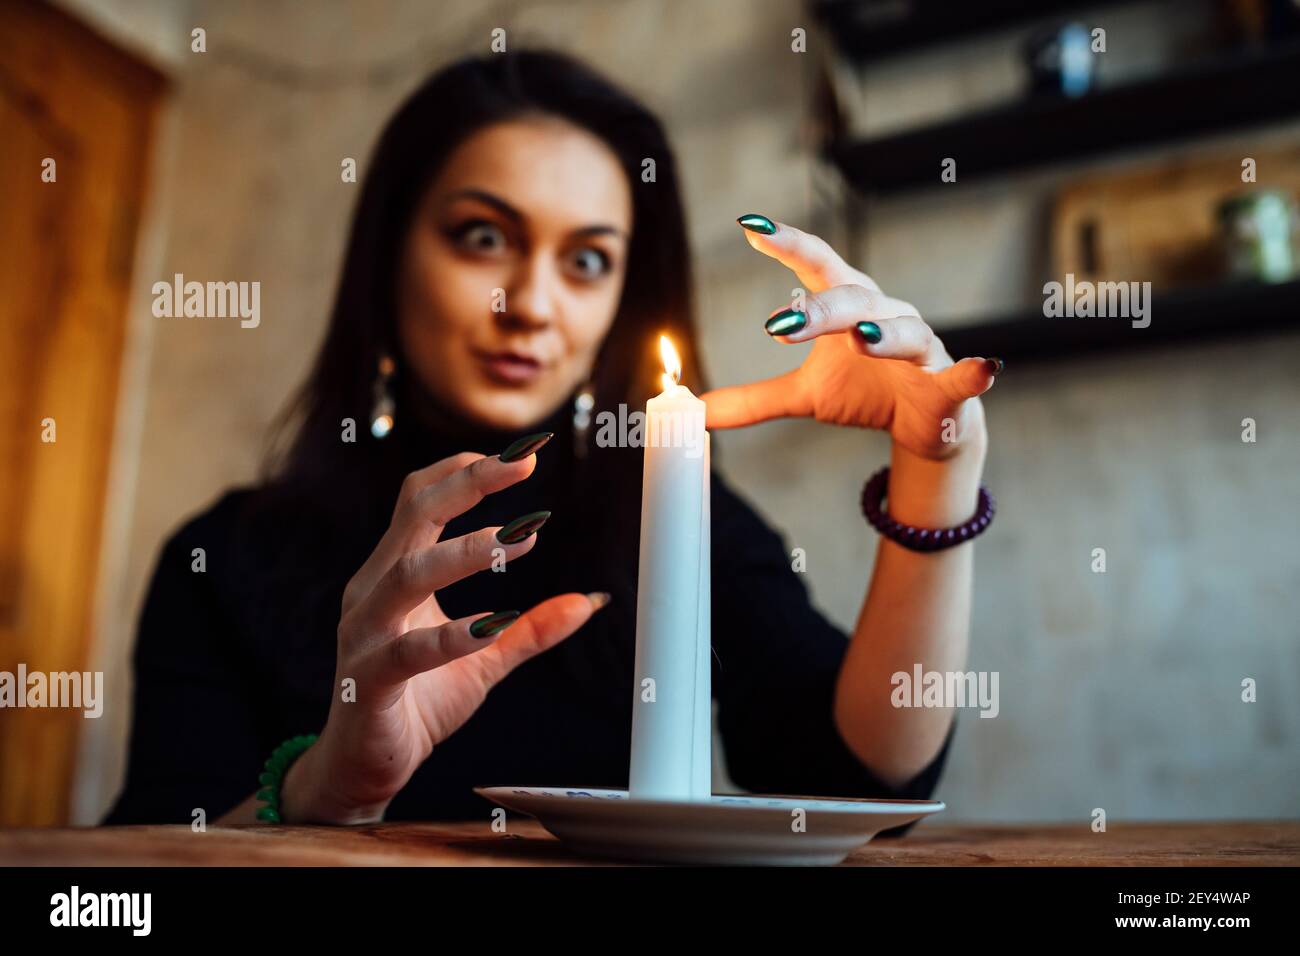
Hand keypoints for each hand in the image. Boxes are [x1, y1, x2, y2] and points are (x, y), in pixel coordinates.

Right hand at [280, 446, 606, 823]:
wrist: (363, 769)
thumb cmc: (417, 702)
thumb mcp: (483, 659)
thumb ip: (530, 629)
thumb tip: (589, 602)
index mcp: (392, 573)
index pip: (418, 499)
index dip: (464, 469)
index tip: (520, 455)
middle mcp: (372, 592)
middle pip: (414, 516)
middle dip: (469, 484)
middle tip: (524, 464)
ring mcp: (365, 634)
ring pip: (407, 574)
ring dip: (465, 551)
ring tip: (519, 538)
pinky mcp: (369, 682)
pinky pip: (406, 651)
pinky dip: (451, 637)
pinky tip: (492, 624)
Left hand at [700, 216, 999, 459]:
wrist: (925, 423)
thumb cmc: (865, 391)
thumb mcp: (806, 396)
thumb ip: (754, 399)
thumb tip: (695, 409)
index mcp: (849, 305)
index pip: (816, 264)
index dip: (787, 242)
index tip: (749, 224)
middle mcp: (886, 314)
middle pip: (853, 299)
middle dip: (819, 310)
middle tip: (779, 325)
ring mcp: (922, 347)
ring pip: (905, 332)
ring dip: (884, 335)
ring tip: (861, 340)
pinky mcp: (949, 382)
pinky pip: (962, 374)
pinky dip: (973, 370)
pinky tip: (984, 366)